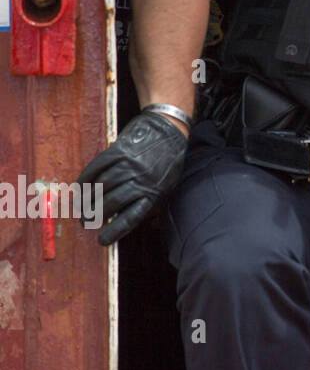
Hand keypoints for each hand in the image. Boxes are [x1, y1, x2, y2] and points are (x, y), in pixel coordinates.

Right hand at [76, 112, 189, 245]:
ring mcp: (130, 164)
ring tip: (81, 207)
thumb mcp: (166, 185)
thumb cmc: (167, 162)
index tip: (102, 240)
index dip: (115, 231)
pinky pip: (98, 166)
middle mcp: (142, 179)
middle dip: (95, 215)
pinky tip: (80, 187)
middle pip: (112, 202)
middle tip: (85, 221)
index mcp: (155, 192)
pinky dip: (86, 178)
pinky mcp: (120, 150)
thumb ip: (148, 202)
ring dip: (87, 199)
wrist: (168, 129)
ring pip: (102, 186)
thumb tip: (125, 221)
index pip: (132, 217)